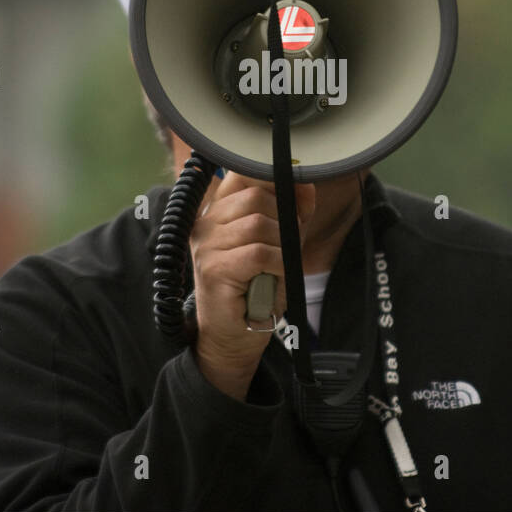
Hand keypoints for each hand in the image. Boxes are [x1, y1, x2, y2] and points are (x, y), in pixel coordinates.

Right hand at [190, 171, 314, 399]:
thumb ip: (292, 213)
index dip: (271, 179)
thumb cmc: (255, 290)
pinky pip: (260, 252)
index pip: (241, 175)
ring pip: (259, 224)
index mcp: (218, 213)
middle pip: (255, 197)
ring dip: (282, 246)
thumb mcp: (279, 245)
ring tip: (278, 266)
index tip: (291, 194)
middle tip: (287, 245)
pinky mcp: (214, 269)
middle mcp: (206, 224)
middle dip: (283, 219)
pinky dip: (278, 264)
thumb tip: (305, 184)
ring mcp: (206, 246)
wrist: (234, 335)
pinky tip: (274, 277)